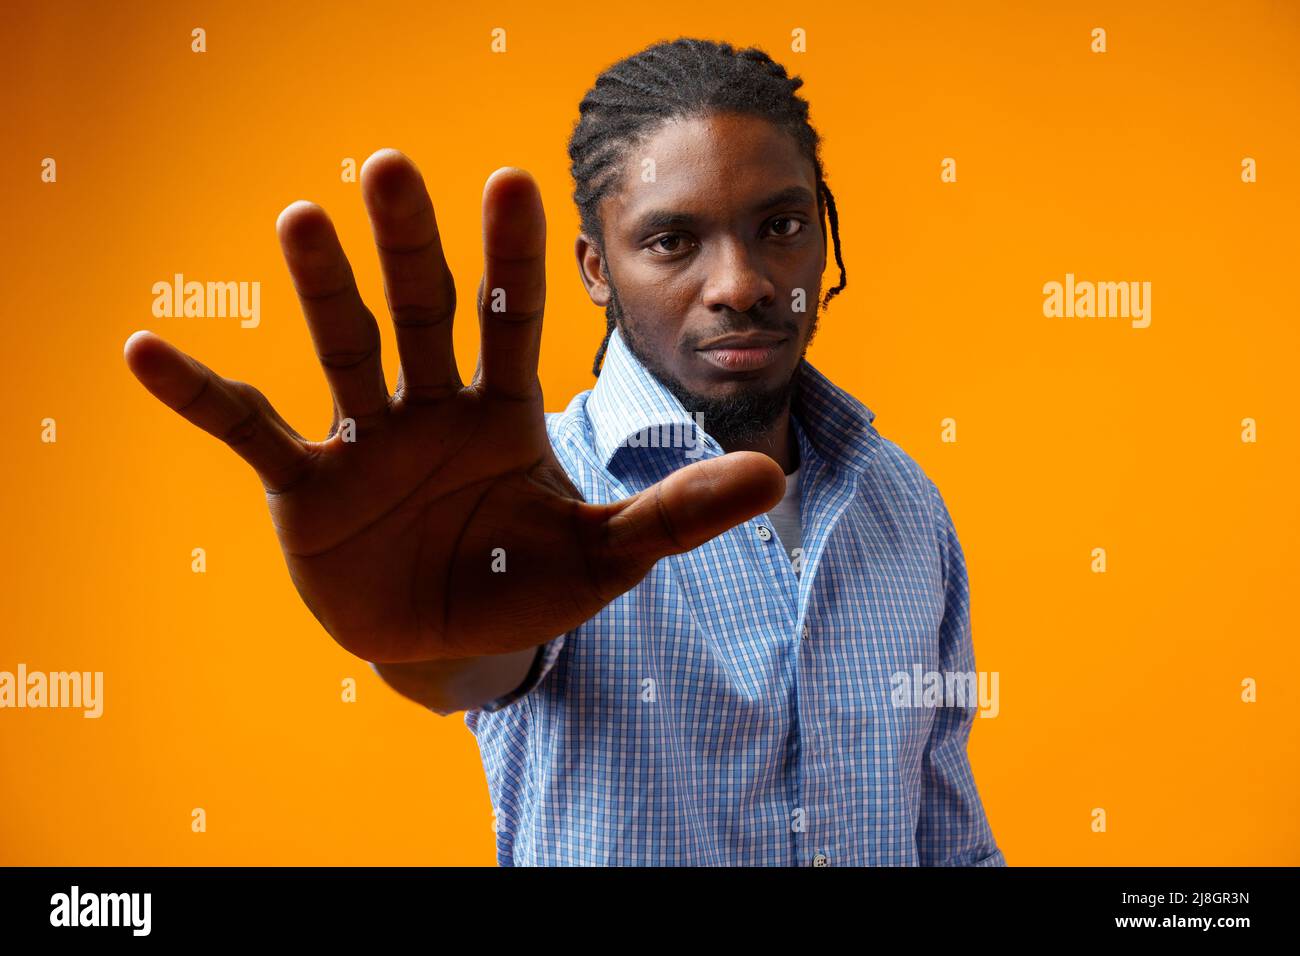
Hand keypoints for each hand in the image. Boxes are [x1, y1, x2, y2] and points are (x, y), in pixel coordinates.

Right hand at [123, 149, 784, 662]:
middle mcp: (431, 408)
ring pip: (342, 350)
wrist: (454, 638)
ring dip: (319, 290)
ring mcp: (364, 441)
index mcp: (502, 410)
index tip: (512, 181)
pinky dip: (202, 395)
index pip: (510, 318)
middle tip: (388, 167)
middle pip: (419, 313)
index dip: (511, 256)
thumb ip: (678, 514)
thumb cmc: (529, 582)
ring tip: (297, 220)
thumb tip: (773, 471)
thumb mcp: (609, 554)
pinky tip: (145, 351)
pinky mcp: (307, 488)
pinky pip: (248, 430)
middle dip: (406, 245)